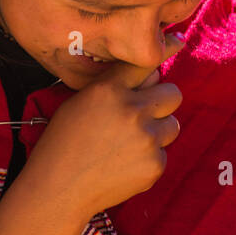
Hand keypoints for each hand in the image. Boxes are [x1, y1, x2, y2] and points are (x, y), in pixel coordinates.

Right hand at [23, 34, 185, 216]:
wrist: (58, 190)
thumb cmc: (62, 144)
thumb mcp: (78, 103)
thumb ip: (114, 88)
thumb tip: (153, 76)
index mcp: (108, 90)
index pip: (145, 63)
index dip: (162, 56)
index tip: (177, 44)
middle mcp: (132, 110)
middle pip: (173, 93)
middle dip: (162, 102)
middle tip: (145, 114)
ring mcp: (147, 139)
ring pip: (173, 125)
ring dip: (158, 131)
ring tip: (129, 144)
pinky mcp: (155, 165)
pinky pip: (163, 154)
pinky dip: (149, 159)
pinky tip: (123, 165)